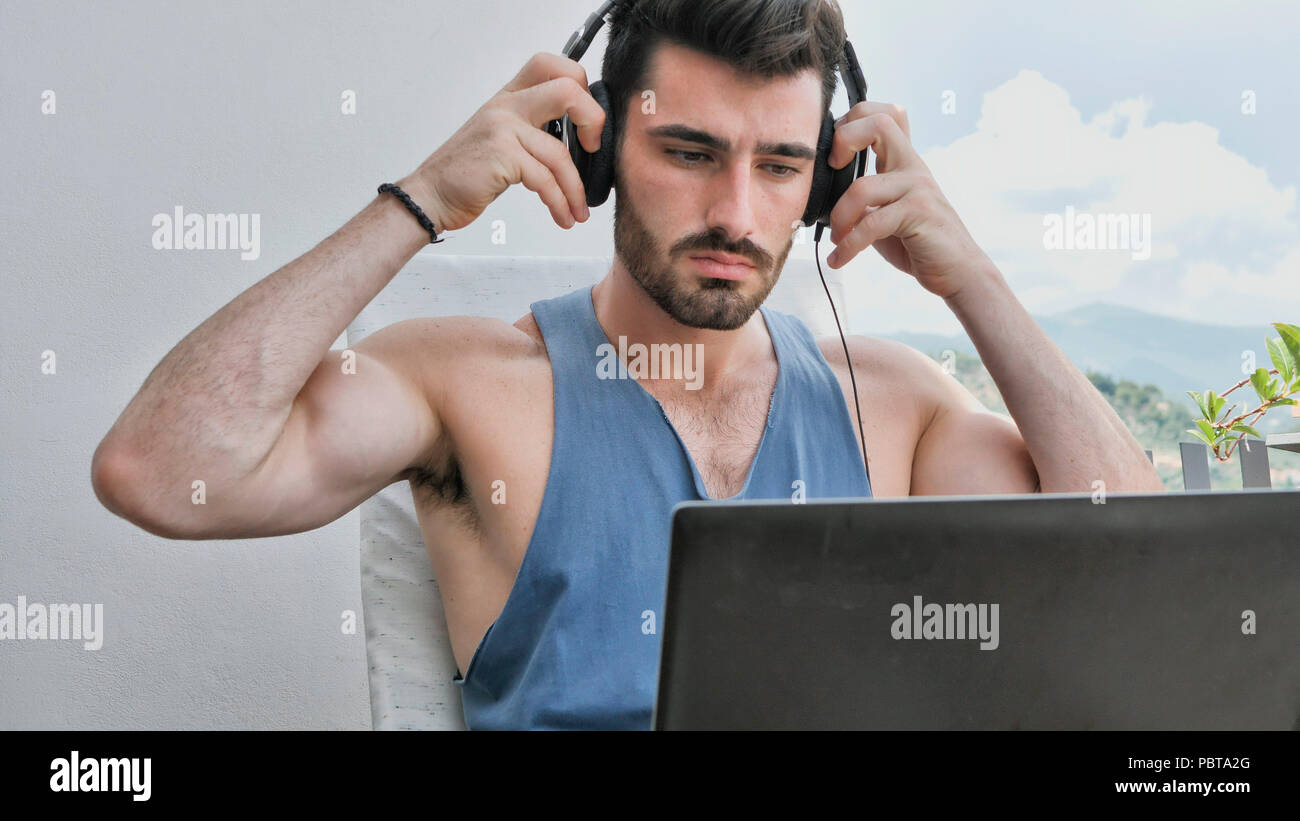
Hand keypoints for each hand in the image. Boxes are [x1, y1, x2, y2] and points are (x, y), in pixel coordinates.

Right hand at [400, 52, 605, 231]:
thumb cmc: (467, 173)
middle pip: (567, 89)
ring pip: (560, 153)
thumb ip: (532, 129)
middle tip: (594, 150)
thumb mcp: (501, 138)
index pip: (552, 65)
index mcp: (509, 97)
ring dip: (575, 189)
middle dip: (593, 121)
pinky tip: (562, 216)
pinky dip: (559, 202)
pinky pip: (545, 180)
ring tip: (578, 211)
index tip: (584, 122)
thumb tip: (578, 138)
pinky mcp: (501, 156)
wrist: (430, 195)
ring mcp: (503, 128)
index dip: (580, 86)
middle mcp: (506, 106)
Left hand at [824, 101, 991, 300]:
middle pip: (879, 122)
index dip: (853, 123)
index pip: (885, 114)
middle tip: (833, 170)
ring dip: (839, 218)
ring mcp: (918, 187)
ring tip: (837, 239)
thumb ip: (863, 198)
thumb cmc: (917, 243)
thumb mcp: (884, 212)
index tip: (836, 156)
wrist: (956, 271)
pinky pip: (871, 224)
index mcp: (903, 162)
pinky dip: (848, 246)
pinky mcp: (919, 213)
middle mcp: (913, 166)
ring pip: (861, 187)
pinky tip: (839, 260)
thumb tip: (823, 194)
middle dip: (845, 139)